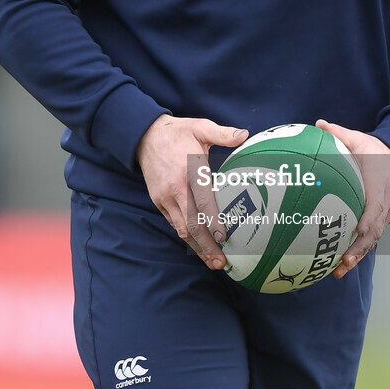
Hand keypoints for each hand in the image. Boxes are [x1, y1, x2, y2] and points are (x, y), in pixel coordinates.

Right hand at [136, 114, 248, 269]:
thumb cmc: (178, 132)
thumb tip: (245, 134)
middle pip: (191, 223)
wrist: (144, 136)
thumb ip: (223, 133)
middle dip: (207, 245)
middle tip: (222, 262)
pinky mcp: (159, 202)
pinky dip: (186, 237)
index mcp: (189, 170)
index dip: (212, 221)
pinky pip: (174, 223)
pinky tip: (199, 246)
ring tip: (213, 261)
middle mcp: (175, 188)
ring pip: (181, 228)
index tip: (224, 237)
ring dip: (197, 247)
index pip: (202, 201)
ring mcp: (165, 197)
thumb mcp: (200, 127)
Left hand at [316, 118, 389, 277]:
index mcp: (381, 183)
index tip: (358, 229)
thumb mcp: (358, 138)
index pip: (377, 203)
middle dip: (360, 247)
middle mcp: (386, 203)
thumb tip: (318, 124)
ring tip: (338, 271)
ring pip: (373, 239)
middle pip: (375, 229)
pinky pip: (370, 238)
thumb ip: (339, 133)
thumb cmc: (374, 150)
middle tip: (343, 261)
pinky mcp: (381, 221)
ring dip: (357, 256)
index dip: (369, 217)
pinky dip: (357, 252)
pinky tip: (338, 265)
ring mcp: (386, 214)